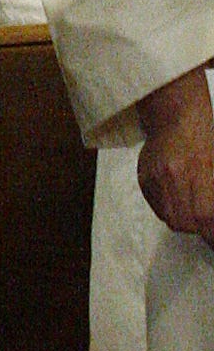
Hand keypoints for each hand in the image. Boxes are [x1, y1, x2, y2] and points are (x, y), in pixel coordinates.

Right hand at [136, 68, 213, 239]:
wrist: (176, 113)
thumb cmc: (205, 137)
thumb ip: (212, 198)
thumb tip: (210, 222)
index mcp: (202, 172)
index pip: (206, 219)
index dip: (211, 234)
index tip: (212, 236)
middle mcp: (175, 177)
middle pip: (184, 223)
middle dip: (197, 227)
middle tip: (205, 222)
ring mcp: (156, 177)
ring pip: (169, 217)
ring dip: (182, 218)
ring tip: (191, 205)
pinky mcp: (143, 178)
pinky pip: (156, 206)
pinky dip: (168, 207)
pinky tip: (176, 194)